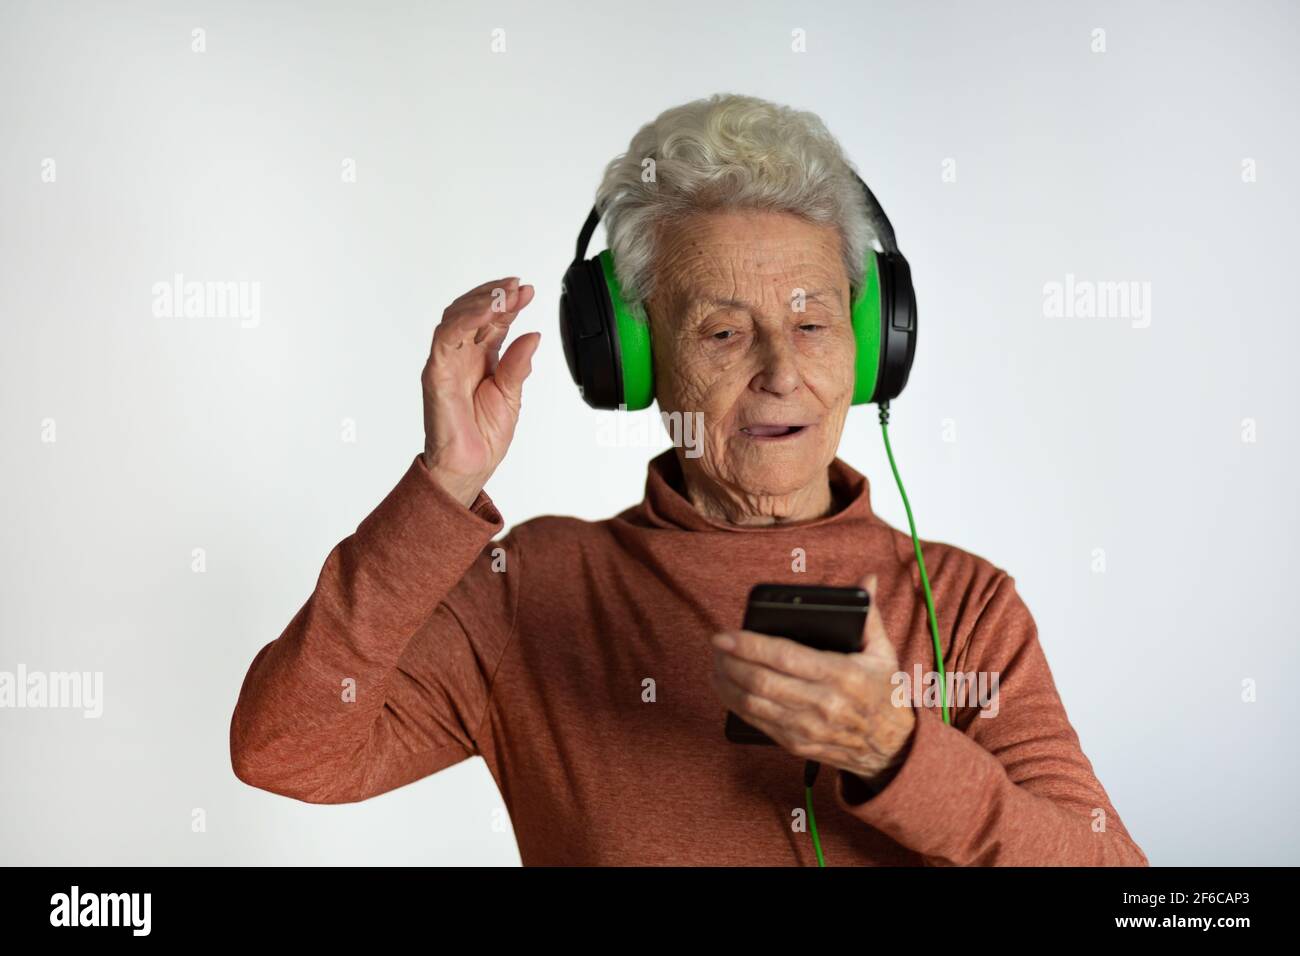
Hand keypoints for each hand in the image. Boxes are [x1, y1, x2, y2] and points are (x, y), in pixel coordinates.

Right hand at [421, 276, 539, 506]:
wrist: (469, 466)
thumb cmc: (484, 435)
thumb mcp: (511, 394)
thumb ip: (518, 364)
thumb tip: (533, 336)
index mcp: (480, 358)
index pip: (493, 321)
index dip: (509, 303)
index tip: (527, 290)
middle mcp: (461, 355)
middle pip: (473, 311)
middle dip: (495, 295)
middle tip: (516, 287)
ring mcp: (446, 362)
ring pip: (455, 317)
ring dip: (480, 302)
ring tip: (504, 295)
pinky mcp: (436, 373)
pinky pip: (446, 339)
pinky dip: (465, 321)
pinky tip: (485, 313)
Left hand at [710, 574, 916, 787]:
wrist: (892, 748)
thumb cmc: (884, 694)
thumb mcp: (883, 653)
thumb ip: (869, 615)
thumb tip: (868, 580)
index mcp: (843, 675)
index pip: (785, 657)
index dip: (749, 645)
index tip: (724, 635)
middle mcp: (823, 704)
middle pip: (761, 682)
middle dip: (730, 662)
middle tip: (716, 646)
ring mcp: (808, 728)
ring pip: (753, 704)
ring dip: (727, 683)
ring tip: (715, 664)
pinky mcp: (797, 744)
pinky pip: (757, 723)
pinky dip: (735, 704)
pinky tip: (726, 687)